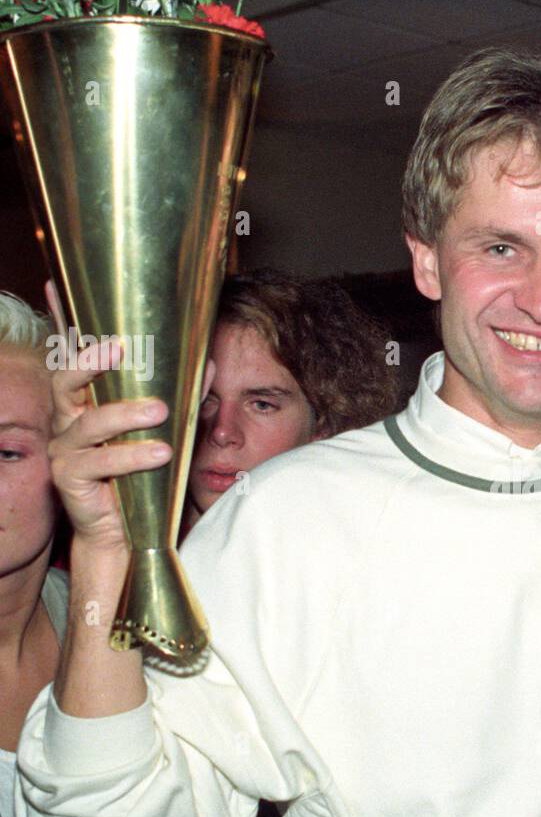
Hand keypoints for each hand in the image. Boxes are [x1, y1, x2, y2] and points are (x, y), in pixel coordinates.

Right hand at [44, 283, 171, 556]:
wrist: (128, 531)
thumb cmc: (146, 474)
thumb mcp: (169, 430)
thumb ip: (184, 399)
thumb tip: (209, 363)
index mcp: (86, 400)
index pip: (73, 355)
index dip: (61, 320)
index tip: (55, 285)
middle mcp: (68, 419)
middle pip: (65, 379)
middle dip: (90, 359)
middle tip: (122, 347)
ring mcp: (66, 448)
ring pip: (87, 421)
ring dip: (125, 413)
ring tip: (161, 412)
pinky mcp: (70, 479)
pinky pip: (99, 462)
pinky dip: (132, 456)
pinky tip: (160, 454)